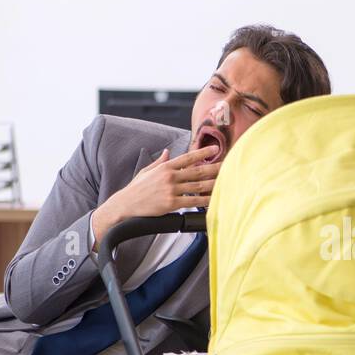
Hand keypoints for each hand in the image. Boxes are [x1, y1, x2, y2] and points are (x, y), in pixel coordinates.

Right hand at [91, 145, 220, 249]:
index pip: (188, 158)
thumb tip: (167, 152)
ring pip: (198, 186)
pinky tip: (214, 199)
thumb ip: (159, 161)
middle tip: (228, 165)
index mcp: (165, 167)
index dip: (202, 153)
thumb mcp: (146, 171)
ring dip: (214, 183)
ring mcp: (171, 190)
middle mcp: (170, 176)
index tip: (214, 149)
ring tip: (226, 181)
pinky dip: (205, 201)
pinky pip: (193, 201)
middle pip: (197, 171)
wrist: (125, 204)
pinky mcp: (171, 203)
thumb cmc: (135, 189)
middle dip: (214, 168)